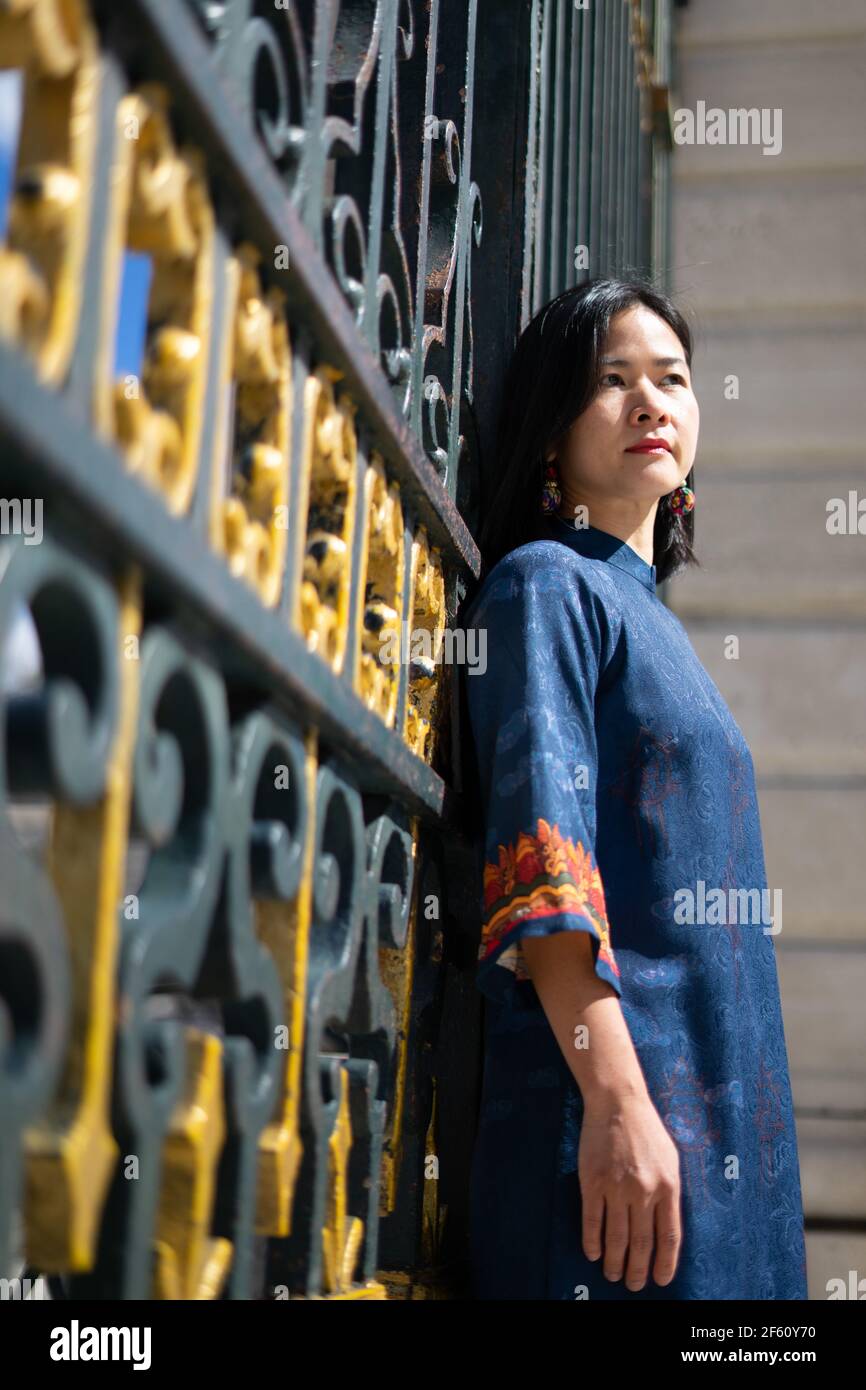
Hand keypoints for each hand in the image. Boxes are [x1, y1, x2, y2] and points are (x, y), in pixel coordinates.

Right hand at [578, 1090, 681, 1290]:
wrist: (618, 1102)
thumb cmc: (646, 1130)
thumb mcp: (671, 1159)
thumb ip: (670, 1191)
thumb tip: (666, 1227)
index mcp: (668, 1186)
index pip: (669, 1236)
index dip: (664, 1263)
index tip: (660, 1280)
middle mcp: (644, 1191)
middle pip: (642, 1243)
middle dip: (638, 1270)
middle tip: (633, 1285)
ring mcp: (617, 1187)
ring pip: (617, 1237)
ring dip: (615, 1261)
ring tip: (613, 1274)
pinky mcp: (592, 1181)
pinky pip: (593, 1220)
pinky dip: (592, 1241)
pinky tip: (593, 1253)